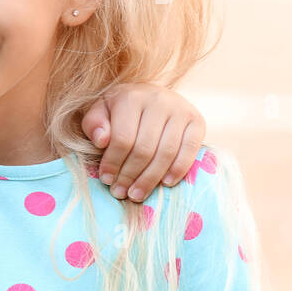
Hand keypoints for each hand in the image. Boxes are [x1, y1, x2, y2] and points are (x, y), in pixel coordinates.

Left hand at [80, 84, 204, 200]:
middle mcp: (159, 100)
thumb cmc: (118, 110)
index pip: (122, 138)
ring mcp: (181, 110)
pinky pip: (189, 150)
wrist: (148, 96)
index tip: (106, 179)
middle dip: (130, 175)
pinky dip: (178, 169)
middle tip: (120, 192)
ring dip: (150, 178)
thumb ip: (94, 124)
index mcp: (131, 97)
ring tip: (137, 194)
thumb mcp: (99, 112)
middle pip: (144, 148)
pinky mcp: (197, 121)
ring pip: (166, 152)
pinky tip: (165, 183)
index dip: (113, 163)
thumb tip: (101, 140)